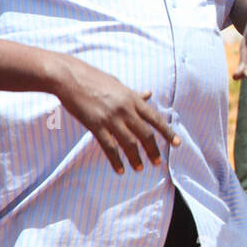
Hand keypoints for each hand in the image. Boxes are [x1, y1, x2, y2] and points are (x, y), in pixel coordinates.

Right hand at [55, 57, 177, 173]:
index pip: (155, 119)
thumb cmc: (94, 79)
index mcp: (132, 98)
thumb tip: (149, 94)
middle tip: (158, 162)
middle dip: (153, 150)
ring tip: (140, 168)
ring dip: (136, 158)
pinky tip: (120, 170)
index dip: (167, 133)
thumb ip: (134, 94)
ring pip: (129, 143)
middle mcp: (125, 109)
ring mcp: (110, 118)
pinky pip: (109, 147)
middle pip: (145, 134)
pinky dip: (116, 160)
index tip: (177, 144)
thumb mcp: (118, 84)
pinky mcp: (95, 125)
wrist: (69, 77)